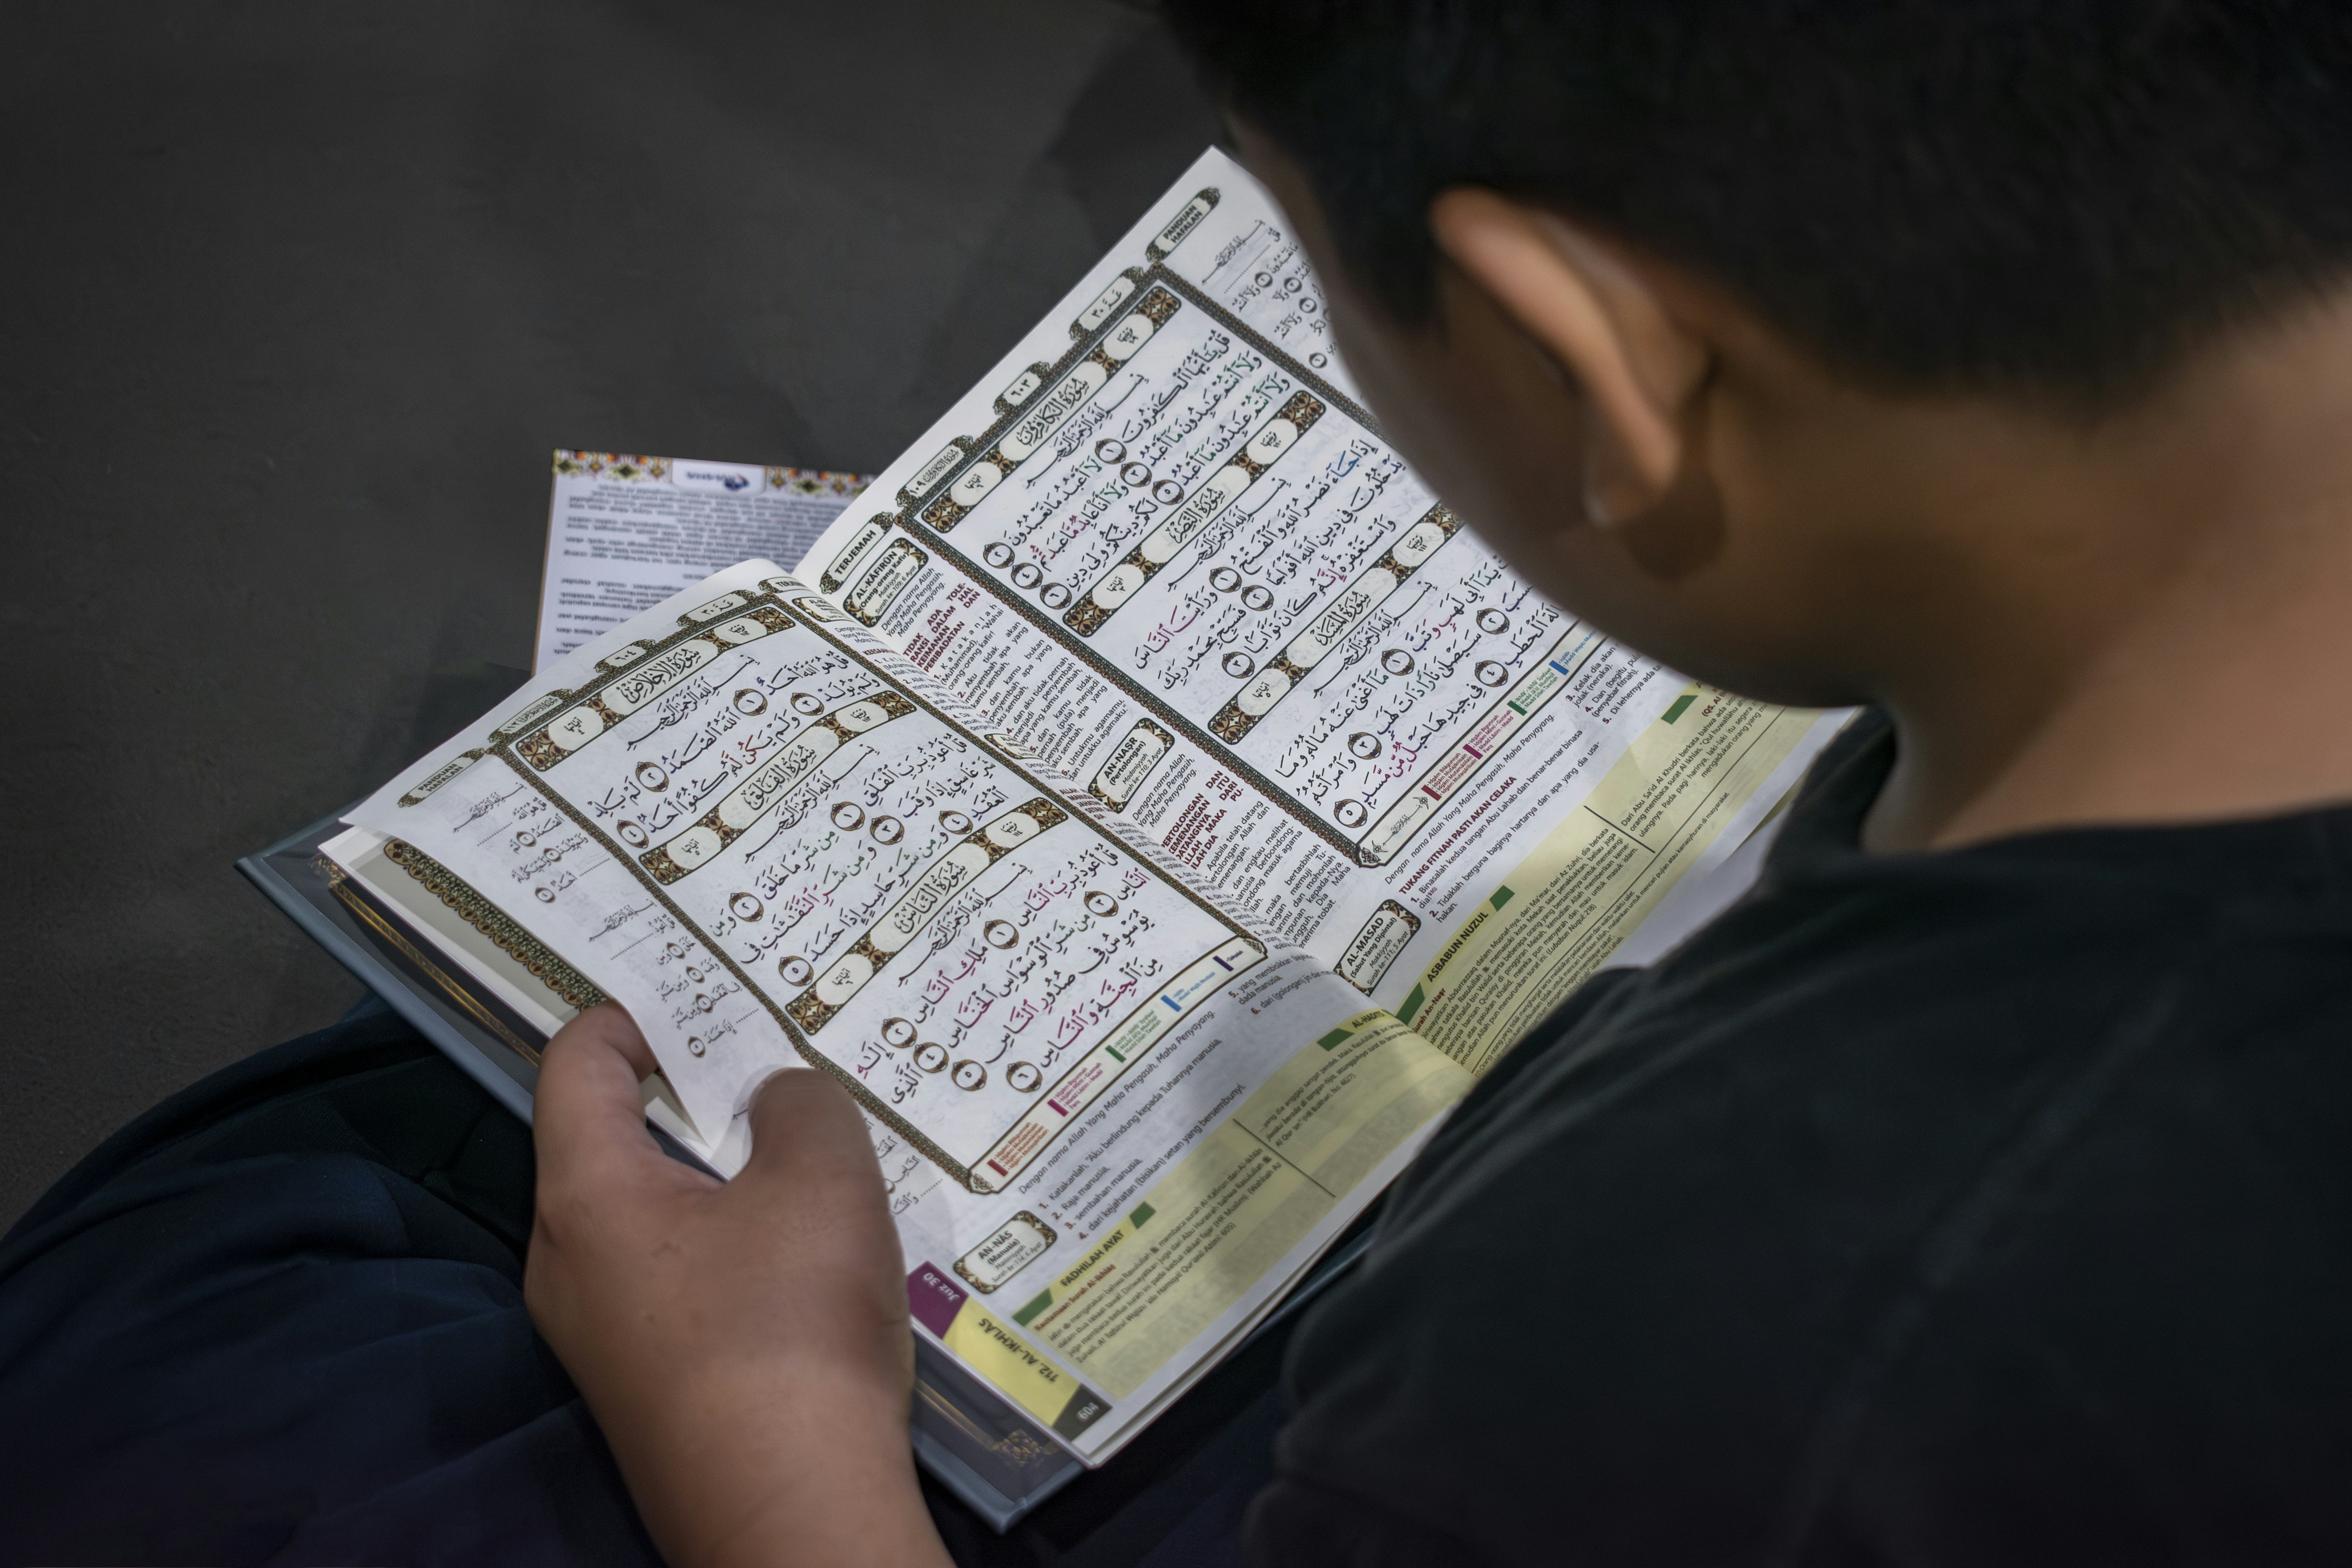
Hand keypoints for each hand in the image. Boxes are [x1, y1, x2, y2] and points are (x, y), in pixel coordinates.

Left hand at [525, 1003, 950, 1567]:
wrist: (792, 1510)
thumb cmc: (792, 1327)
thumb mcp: (822, 1178)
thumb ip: (800, 1105)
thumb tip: (777, 1103)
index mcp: (584, 1197)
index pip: (575, 1065)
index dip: (631, 1012)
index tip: (699, 993)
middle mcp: (567, 1263)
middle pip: (610, 1139)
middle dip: (688, 1091)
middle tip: (765, 1057)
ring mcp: (601, 1335)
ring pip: (651, 1214)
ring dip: (720, 1171)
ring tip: (802, 1145)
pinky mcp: (648, 1384)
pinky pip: (676, 1278)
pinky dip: (731, 1239)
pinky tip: (803, 1246)